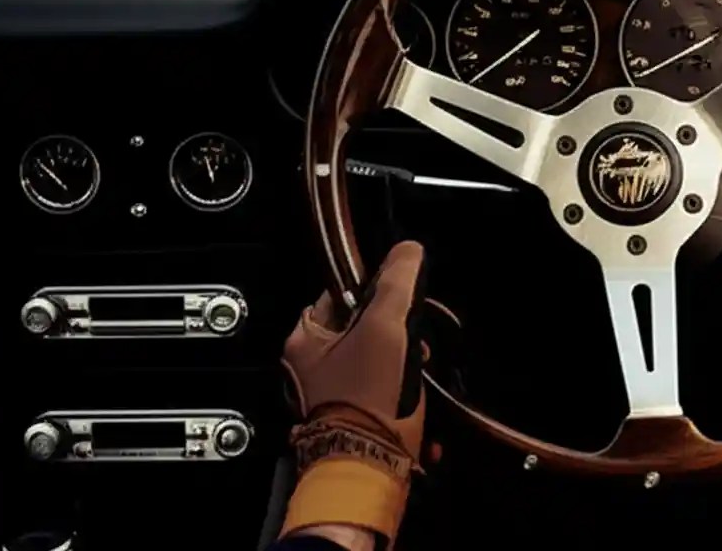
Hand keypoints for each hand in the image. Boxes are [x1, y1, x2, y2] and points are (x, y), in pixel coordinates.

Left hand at [279, 241, 428, 547]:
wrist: (372, 470)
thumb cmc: (366, 401)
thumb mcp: (384, 328)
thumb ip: (396, 283)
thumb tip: (408, 250)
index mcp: (305, 340)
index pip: (341, 292)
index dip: (376, 291)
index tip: (400, 299)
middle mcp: (313, 368)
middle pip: (367, 328)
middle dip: (400, 336)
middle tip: (412, 348)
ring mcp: (337, 397)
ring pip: (384, 361)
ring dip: (408, 368)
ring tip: (416, 380)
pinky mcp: (360, 421)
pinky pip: (390, 394)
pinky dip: (408, 396)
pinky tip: (416, 404)